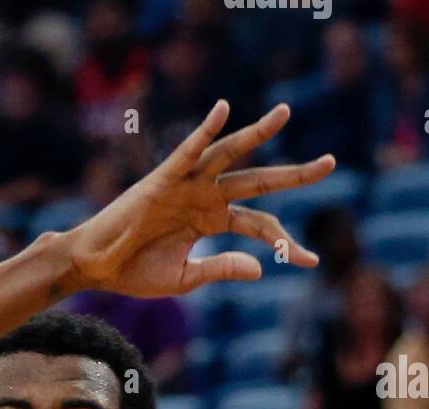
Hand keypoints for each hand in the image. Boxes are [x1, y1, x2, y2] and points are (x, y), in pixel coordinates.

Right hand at [63, 100, 333, 296]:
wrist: (97, 267)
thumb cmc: (134, 272)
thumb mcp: (185, 279)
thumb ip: (221, 268)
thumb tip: (261, 267)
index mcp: (213, 221)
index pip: (261, 225)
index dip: (287, 242)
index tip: (311, 261)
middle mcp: (206, 197)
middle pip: (258, 181)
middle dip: (294, 174)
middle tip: (331, 163)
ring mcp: (186, 185)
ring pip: (229, 155)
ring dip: (257, 134)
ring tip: (284, 114)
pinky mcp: (162, 179)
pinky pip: (187, 150)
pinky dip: (205, 130)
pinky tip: (223, 110)